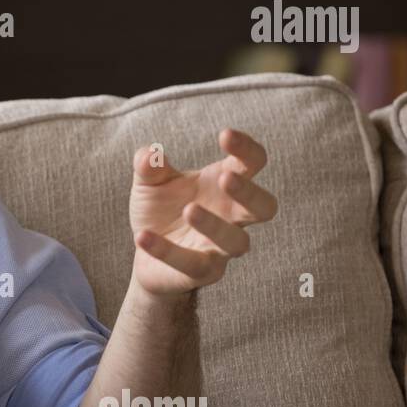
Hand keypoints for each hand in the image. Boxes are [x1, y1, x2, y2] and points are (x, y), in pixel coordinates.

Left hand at [128, 129, 277, 296]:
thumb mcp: (149, 183)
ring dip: (214, 225)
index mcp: (226, 184)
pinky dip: (166, 250)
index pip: (253, 163)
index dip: (247, 149)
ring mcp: (220, 248)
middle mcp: (232, 217)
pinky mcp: (200, 272)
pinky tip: (142, 237)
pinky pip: (191, 264)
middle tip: (226, 178)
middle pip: (264, 207)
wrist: (145, 252)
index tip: (225, 134)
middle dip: (249, 193)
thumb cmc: (160, 209)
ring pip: (236, 242)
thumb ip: (148, 166)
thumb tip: (148, 155)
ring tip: (189, 209)